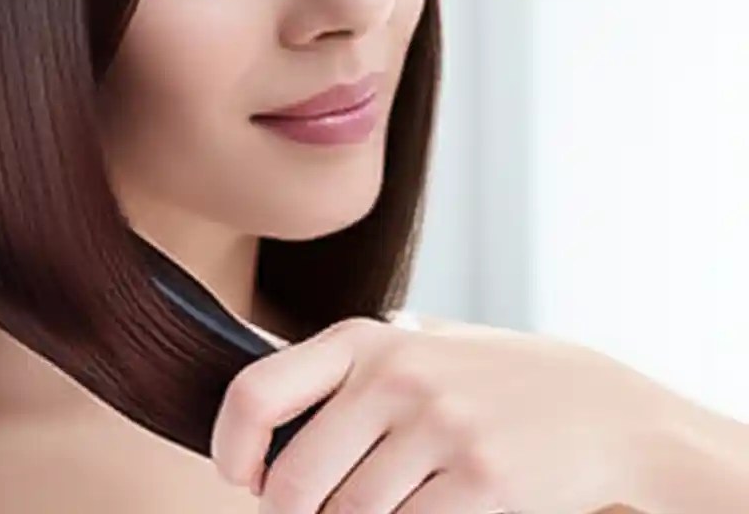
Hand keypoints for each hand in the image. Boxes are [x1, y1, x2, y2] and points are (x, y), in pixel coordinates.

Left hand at [211, 315, 671, 513]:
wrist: (605, 410)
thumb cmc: (491, 382)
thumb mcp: (417, 348)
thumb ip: (346, 370)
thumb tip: (255, 409)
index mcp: (365, 340)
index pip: (257, 393)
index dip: (232, 447)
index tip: (239, 477)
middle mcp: (396, 379)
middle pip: (295, 482)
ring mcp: (442, 430)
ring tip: (371, 512)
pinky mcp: (483, 483)